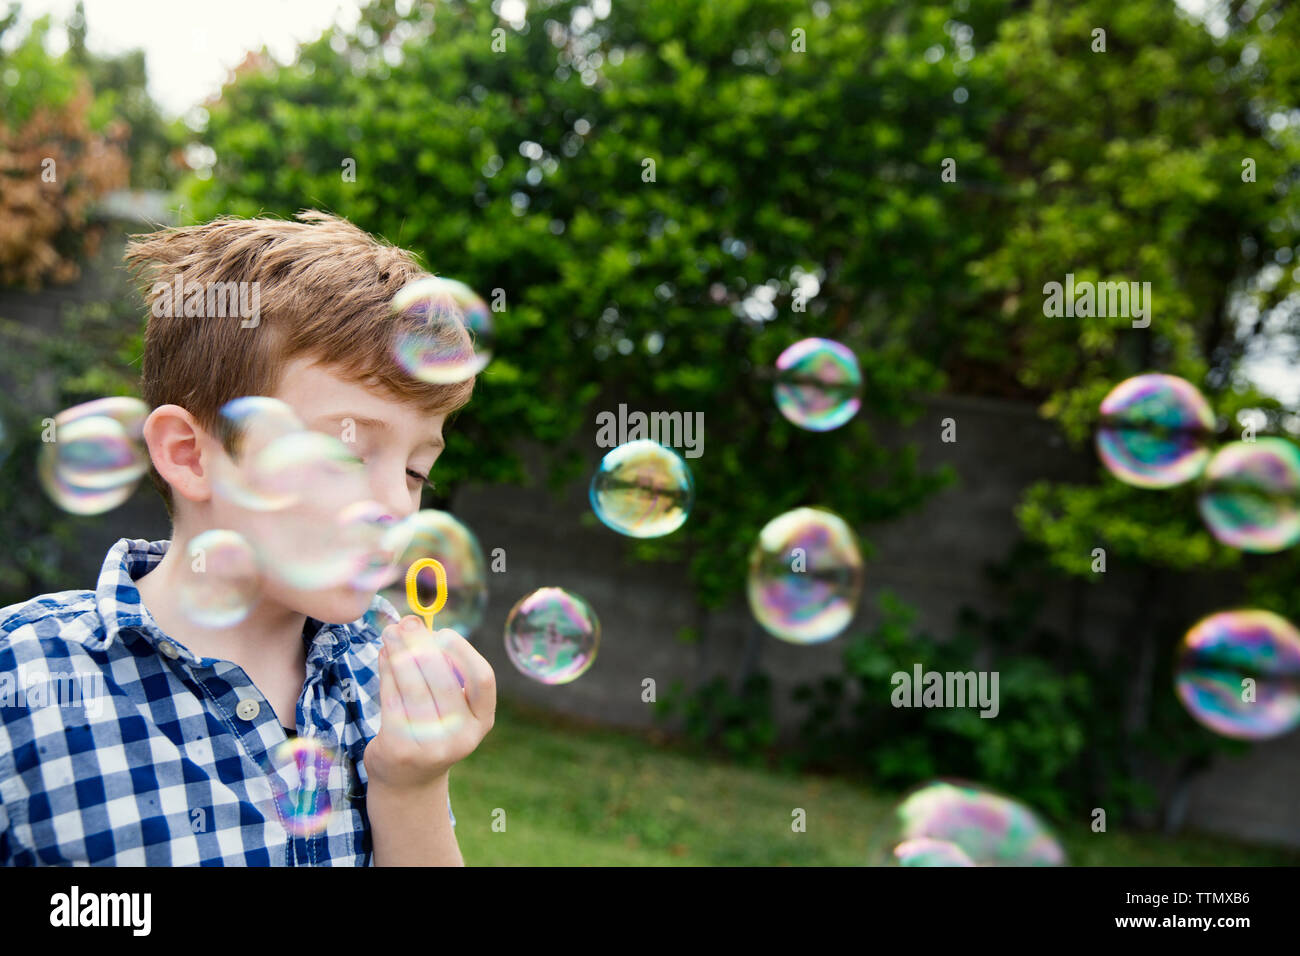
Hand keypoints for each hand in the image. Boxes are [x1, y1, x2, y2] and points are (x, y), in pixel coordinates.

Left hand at [364, 615, 495, 791]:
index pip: (483, 680)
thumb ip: (442, 669)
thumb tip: (416, 622)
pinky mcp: (400, 748)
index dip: (463, 652)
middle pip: (443, 680)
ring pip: (413, 687)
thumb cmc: (432, 729)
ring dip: (399, 653)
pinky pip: (392, 699)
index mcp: (482, 721)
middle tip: (407, 623)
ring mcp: (431, 746)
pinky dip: (386, 672)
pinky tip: (383, 656)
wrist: (408, 782)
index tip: (442, 632)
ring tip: (390, 632)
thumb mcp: (450, 706)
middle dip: (422, 645)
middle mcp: (462, 736)